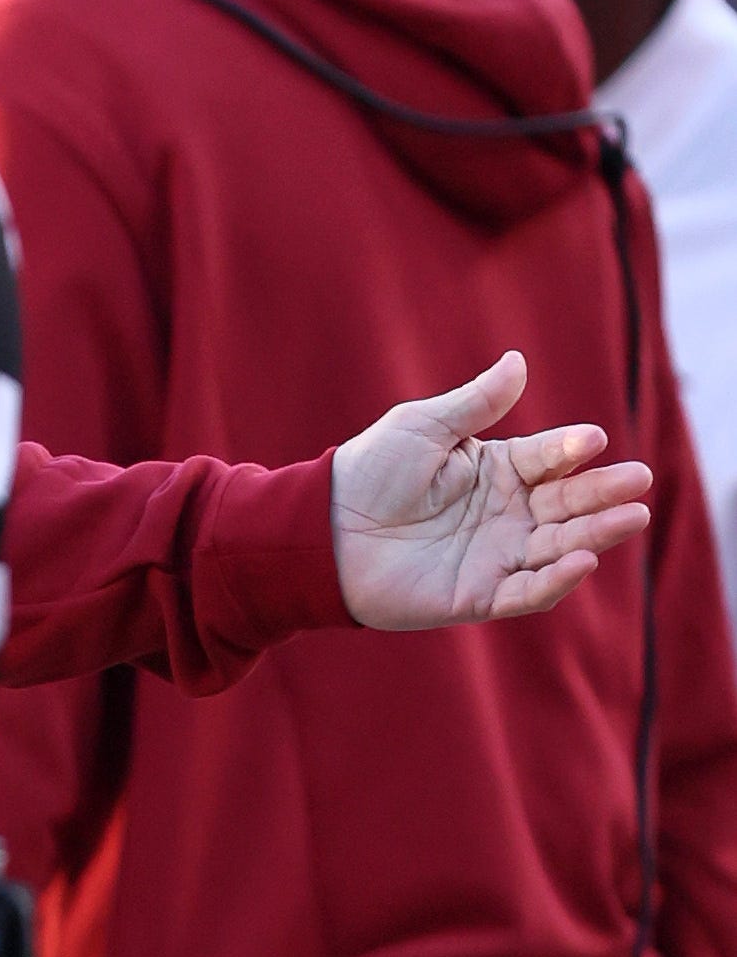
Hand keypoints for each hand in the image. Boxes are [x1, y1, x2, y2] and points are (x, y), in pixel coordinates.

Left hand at [330, 352, 651, 628]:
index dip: (570, 449)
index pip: (548, 458)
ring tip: (632, 515)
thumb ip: (474, 403)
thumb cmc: (368, 473)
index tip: (593, 438)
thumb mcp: (422, 428)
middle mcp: (507, 513)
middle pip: (567, 502)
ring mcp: (497, 556)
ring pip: (560, 545)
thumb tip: (518, 360)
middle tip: (637, 480)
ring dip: (597, 532)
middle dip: (603, 492)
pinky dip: (557, 580)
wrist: (320, 532)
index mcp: (498, 470)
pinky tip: (582, 560)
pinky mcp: (479, 596)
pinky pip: (528, 592)